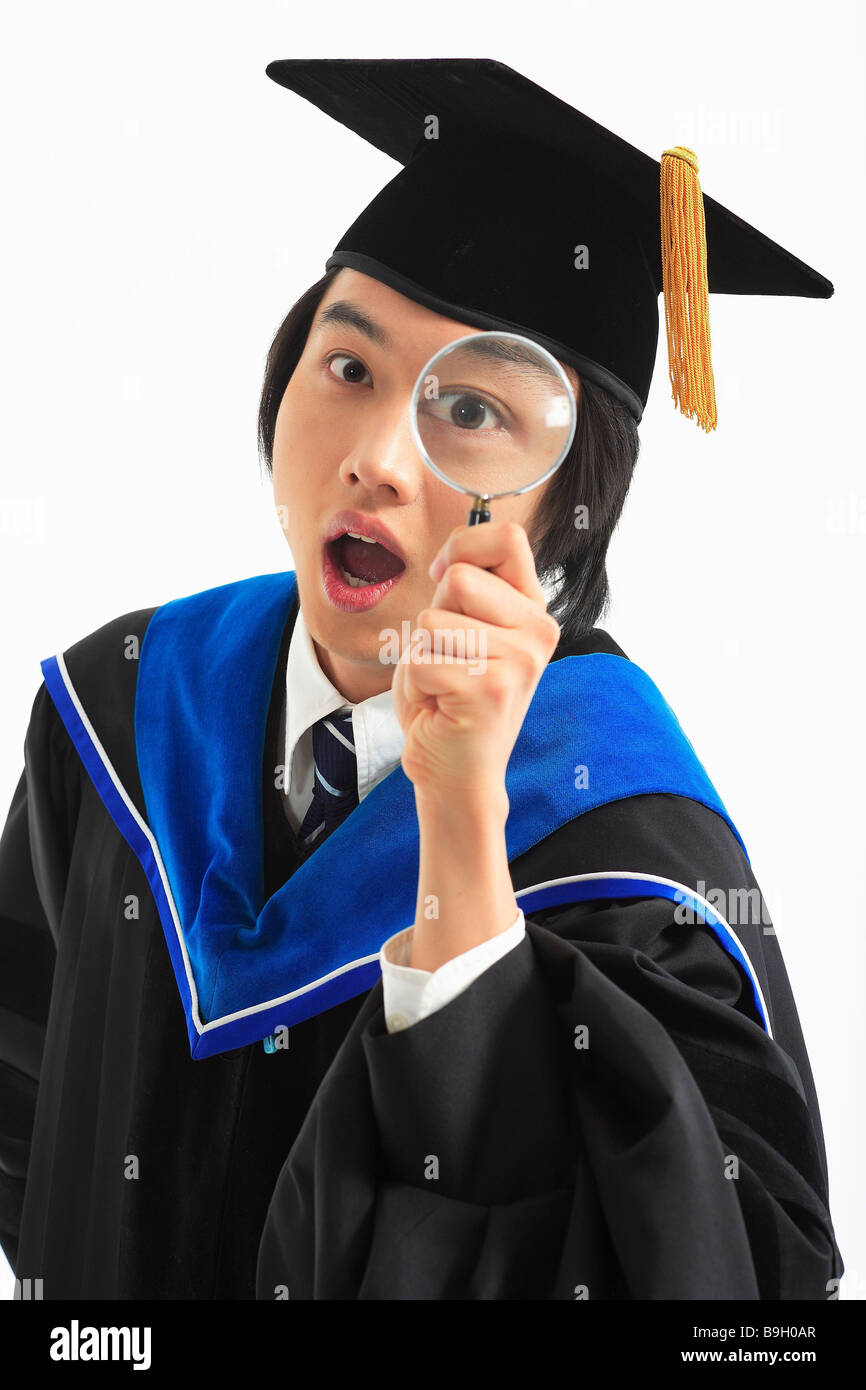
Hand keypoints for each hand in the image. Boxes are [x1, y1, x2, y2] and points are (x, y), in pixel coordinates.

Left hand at [392, 521, 560, 811]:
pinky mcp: (489, 689)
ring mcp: (519, 661)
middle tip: (448, 660)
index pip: (507, 538)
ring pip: (431, 622)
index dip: (462, 547)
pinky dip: (414, 686)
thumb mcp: (461, 630)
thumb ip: (466, 589)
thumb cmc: (447, 699)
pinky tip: (438, 707)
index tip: (445, 579)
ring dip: (420, 657)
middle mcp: (537, 632)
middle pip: (459, 579)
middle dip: (433, 618)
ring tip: (442, 687)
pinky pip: (420, 660)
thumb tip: (451, 559)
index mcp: (533, 610)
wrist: (455, 775)